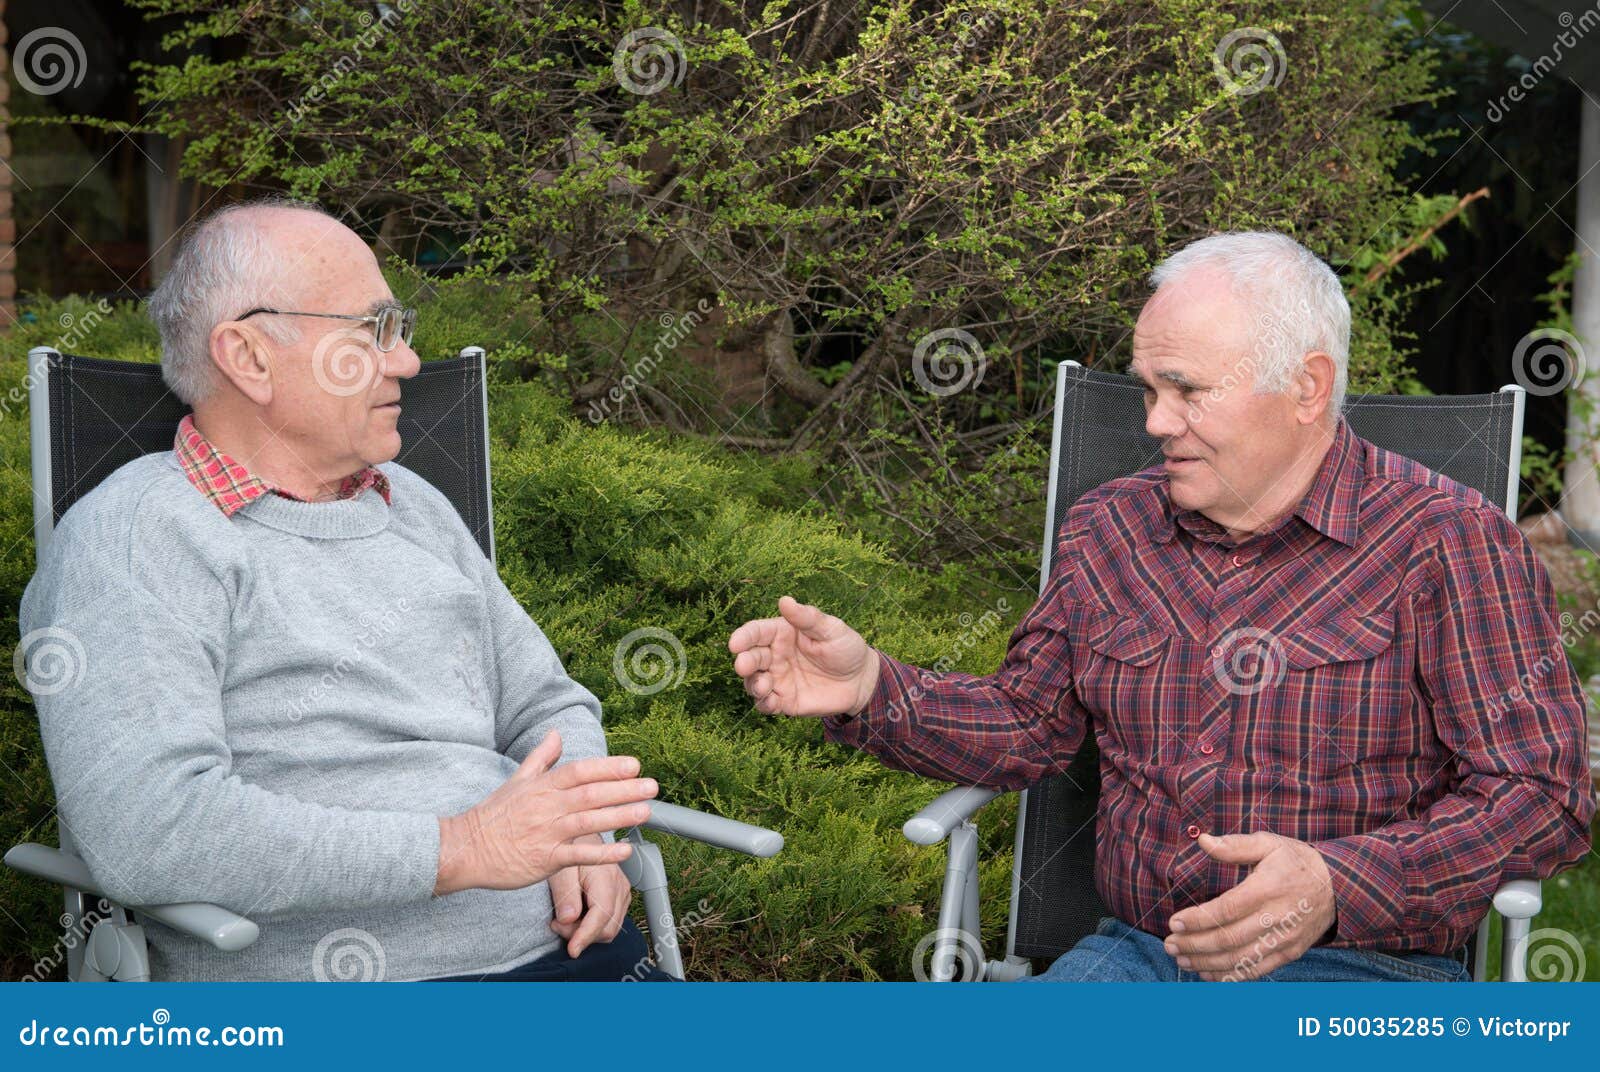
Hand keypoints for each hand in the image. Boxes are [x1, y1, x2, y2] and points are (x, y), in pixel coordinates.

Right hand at [434, 730, 657, 895]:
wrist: (465, 849)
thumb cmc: (494, 816)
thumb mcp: (517, 780)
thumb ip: (541, 757)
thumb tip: (557, 733)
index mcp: (542, 786)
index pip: (580, 771)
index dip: (608, 767)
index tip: (633, 764)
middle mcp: (547, 807)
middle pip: (590, 794)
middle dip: (623, 789)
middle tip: (652, 786)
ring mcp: (546, 834)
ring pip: (588, 822)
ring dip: (619, 816)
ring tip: (646, 811)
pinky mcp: (544, 861)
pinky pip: (577, 857)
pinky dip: (602, 854)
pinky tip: (625, 851)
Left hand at [549, 835, 632, 957]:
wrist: (582, 833)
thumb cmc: (569, 848)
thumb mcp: (560, 868)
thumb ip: (565, 894)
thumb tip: (568, 919)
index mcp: (606, 878)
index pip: (601, 917)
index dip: (585, 936)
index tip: (572, 950)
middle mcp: (620, 886)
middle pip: (607, 928)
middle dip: (582, 934)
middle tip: (558, 923)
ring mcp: (623, 891)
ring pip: (610, 927)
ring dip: (587, 930)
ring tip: (565, 917)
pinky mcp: (621, 895)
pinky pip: (611, 920)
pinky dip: (593, 924)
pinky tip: (577, 913)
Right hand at [728, 596, 879, 716]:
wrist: (861, 681)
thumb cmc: (845, 648)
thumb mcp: (832, 629)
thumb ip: (808, 618)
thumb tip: (784, 600)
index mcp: (782, 633)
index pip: (756, 632)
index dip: (743, 637)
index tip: (735, 643)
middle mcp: (774, 656)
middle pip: (750, 658)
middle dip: (744, 662)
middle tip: (743, 666)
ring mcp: (778, 679)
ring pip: (753, 682)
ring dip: (752, 684)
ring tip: (763, 686)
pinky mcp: (784, 701)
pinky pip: (766, 704)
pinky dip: (764, 704)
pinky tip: (771, 701)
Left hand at [1163, 831, 1336, 980]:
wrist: (1339, 887)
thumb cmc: (1297, 861)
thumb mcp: (1270, 843)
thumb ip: (1235, 845)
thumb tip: (1203, 840)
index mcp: (1268, 888)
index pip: (1227, 909)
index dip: (1198, 919)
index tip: (1174, 922)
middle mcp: (1277, 917)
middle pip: (1229, 938)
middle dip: (1194, 944)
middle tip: (1169, 944)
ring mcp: (1284, 939)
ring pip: (1240, 958)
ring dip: (1206, 962)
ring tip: (1181, 959)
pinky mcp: (1290, 953)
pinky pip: (1257, 969)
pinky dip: (1230, 975)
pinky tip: (1207, 973)